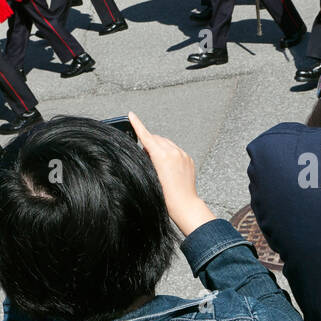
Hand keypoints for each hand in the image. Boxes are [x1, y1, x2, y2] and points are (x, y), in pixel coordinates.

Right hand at [128, 112, 214, 236]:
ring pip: (167, 143)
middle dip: (149, 143)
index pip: (146, 136)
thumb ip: (148, 159)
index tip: (132, 115)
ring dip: (160, 148)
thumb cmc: (166, 197)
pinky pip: (176, 150)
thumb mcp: (150, 176)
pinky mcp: (188, 159)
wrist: (185, 205)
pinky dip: (170, 153)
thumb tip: (147, 150)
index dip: (137, 124)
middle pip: (156, 139)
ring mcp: (182, 155)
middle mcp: (174, 152)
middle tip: (145, 156)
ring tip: (157, 165)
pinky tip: (168, 167)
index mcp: (162, 155)